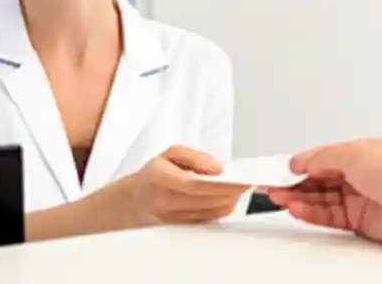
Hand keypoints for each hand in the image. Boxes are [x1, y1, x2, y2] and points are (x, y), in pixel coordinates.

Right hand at [119, 145, 247, 226]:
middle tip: (245, 182)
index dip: (220, 183)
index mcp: (160, 178)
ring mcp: (173, 218)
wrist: (136, 199)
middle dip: (230, 192)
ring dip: (229, 201)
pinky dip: (222, 209)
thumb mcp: (171, 154)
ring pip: (211, 213)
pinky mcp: (182, 227)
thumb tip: (216, 168)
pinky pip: (209, 220)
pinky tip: (226, 198)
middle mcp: (165, 201)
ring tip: (236, 188)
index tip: (239, 179)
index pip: (194, 184)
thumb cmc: (155, 175)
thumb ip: (195, 157)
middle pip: (207, 201)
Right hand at [266, 138, 381, 247]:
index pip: (324, 157)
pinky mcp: (361, 221)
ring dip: (300, 198)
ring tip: (280, 197)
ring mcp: (361, 198)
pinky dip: (311, 213)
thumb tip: (300, 160)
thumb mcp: (353, 153)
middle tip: (273, 184)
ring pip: (322, 199)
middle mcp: (361, 175)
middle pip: (320, 179)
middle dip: (295, 182)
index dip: (301, 163)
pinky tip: (298, 209)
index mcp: (362, 153)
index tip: (280, 168)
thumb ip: (322, 157)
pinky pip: (329, 216)